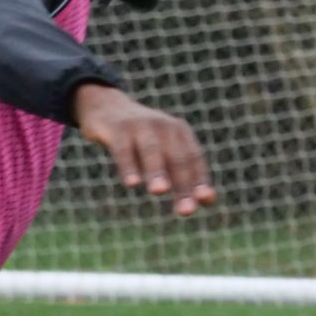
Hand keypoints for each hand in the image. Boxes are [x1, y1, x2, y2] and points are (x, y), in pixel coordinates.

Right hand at [73, 83, 214, 215]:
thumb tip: (209, 201)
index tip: (204, 200)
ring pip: (152, 151)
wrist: (106, 105)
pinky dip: (128, 166)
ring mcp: (141, 125)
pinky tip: (132, 184)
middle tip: (186, 211)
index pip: (194, 159)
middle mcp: (164, 126)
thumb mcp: (164, 151)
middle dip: (183, 184)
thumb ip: (184, 174)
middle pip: (177, 158)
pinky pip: (123, 149)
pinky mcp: (117, 129)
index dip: (200, 180)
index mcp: (180, 132)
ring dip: (156, 171)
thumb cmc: (142, 138)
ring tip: (159, 191)